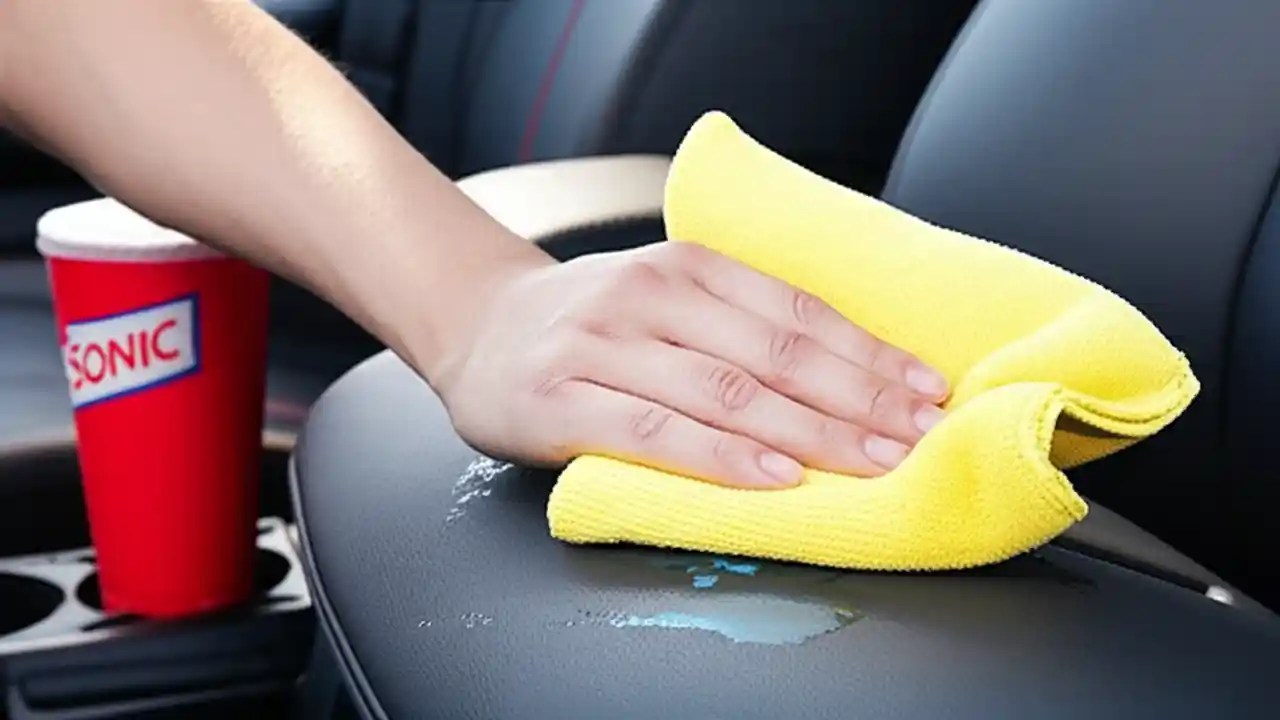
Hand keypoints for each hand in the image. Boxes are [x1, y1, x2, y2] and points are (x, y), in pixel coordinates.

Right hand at [424, 242, 948, 488]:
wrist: (479, 326)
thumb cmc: (594, 325)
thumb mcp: (666, 298)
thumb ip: (738, 326)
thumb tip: (852, 377)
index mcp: (687, 265)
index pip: (797, 313)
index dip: (870, 354)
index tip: (927, 391)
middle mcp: (647, 294)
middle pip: (774, 354)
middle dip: (859, 401)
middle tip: (918, 437)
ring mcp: (601, 346)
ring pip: (724, 393)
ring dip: (810, 433)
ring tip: (873, 462)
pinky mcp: (560, 400)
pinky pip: (656, 433)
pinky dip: (723, 456)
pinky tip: (775, 477)